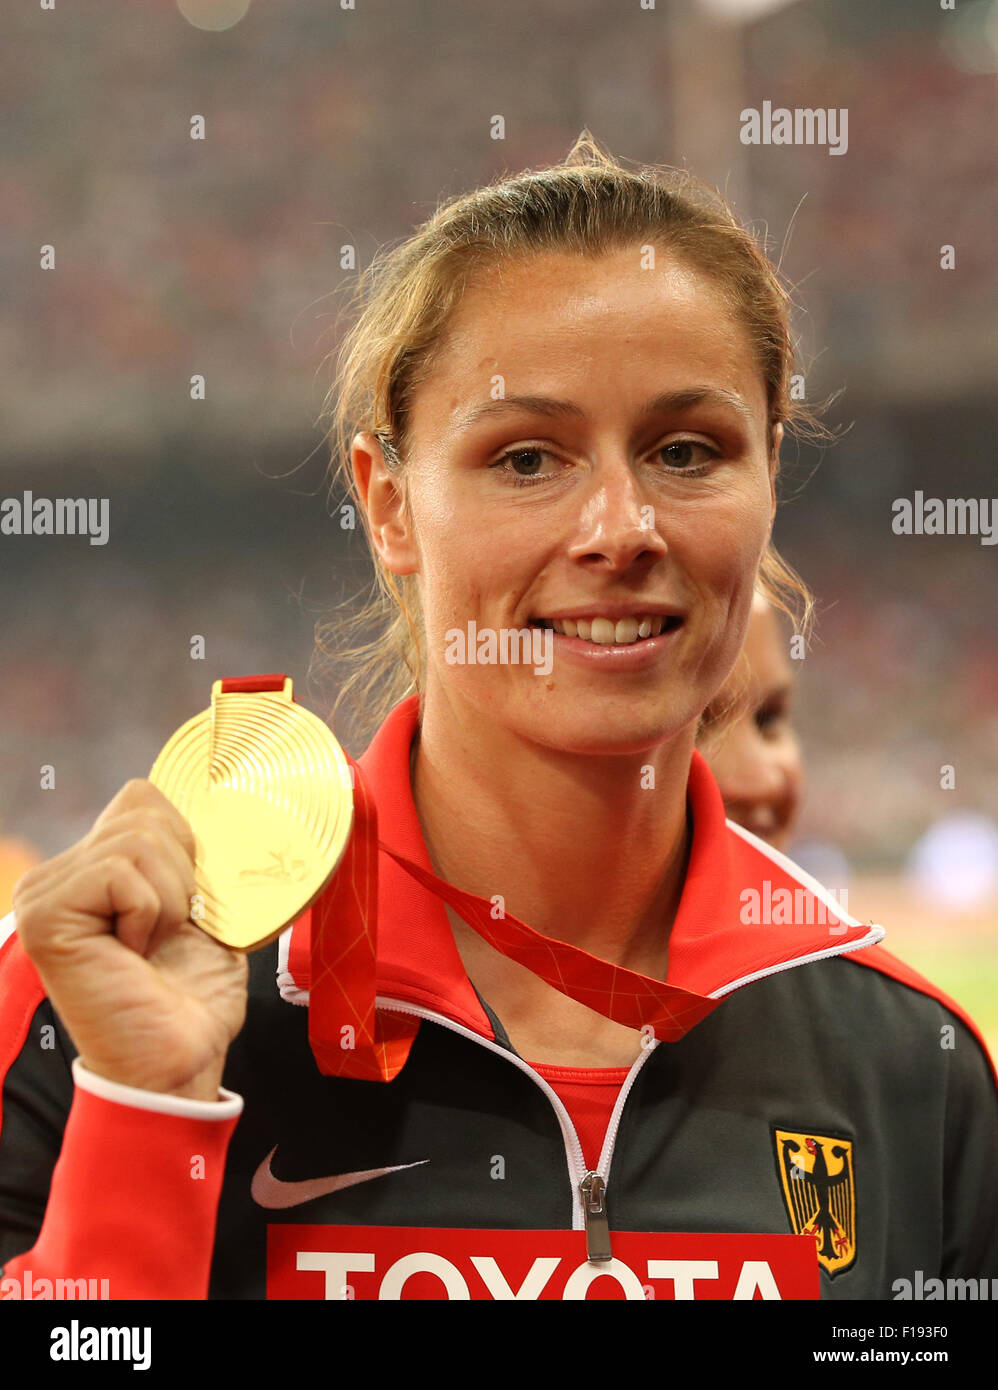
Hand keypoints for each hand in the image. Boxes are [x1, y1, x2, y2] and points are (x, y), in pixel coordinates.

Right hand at [12, 780, 248, 1100]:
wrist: (179, 1059)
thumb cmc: (191, 994)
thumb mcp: (205, 907)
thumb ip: (192, 856)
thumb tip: (219, 808)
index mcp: (90, 868)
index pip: (143, 798)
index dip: (185, 843)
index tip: (186, 905)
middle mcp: (56, 876)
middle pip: (144, 811)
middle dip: (182, 874)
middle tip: (169, 933)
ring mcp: (44, 895)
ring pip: (138, 839)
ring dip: (171, 900)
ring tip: (152, 946)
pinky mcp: (46, 917)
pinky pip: (123, 873)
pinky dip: (152, 914)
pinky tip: (134, 954)